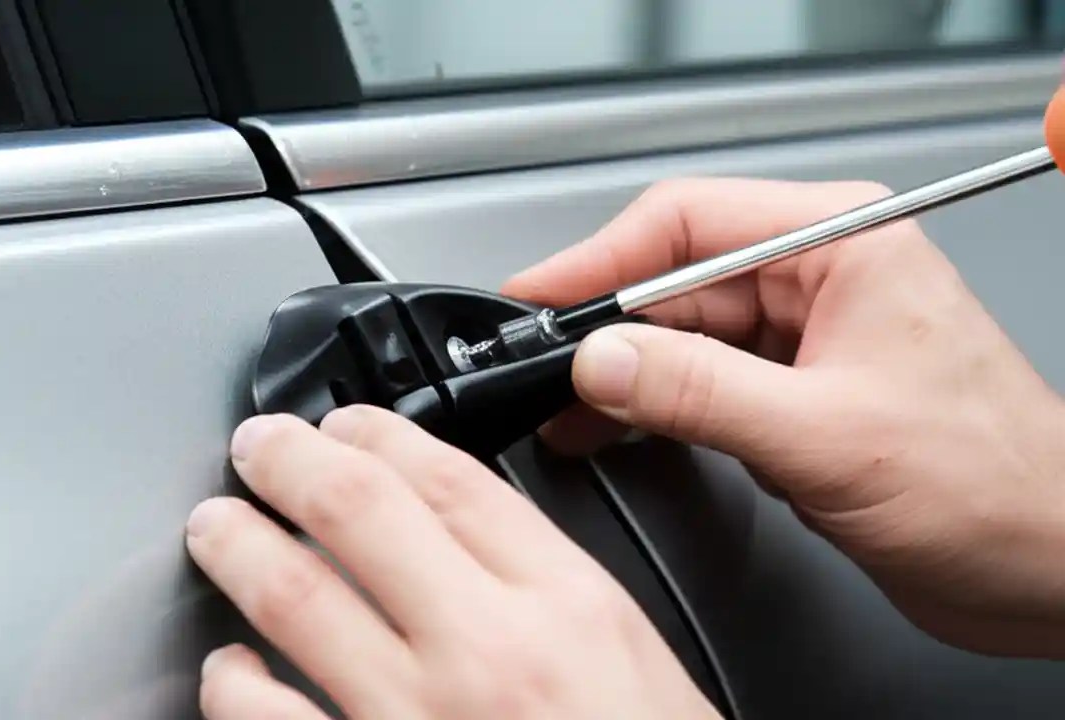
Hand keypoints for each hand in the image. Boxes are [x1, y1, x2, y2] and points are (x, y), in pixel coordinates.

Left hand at [185, 407, 719, 718]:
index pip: (450, 480)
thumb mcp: (635, 659)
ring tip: (215, 527)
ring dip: (237, 549)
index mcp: (566, 608)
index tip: (346, 425)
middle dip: (287, 459)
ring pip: (294, 600)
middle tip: (256, 445)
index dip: (378, 435)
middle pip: (358, 511)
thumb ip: (550, 586)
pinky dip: (231, 686)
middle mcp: (486, 654)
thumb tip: (461, 528)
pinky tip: (228, 671)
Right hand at [503, 177, 1064, 657]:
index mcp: (844, 246)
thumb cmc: (995, 487)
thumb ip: (700, 393)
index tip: (537, 297)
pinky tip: (611, 426)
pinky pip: (701, 384)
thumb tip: (603, 360)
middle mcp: (820, 280)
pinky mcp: (793, 395)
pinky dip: (653, 406)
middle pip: (674, 281)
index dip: (599, 260)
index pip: (685, 223)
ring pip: (681, 337)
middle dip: (604, 328)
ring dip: (621, 373)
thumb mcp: (825, 435)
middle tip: (536, 366)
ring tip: (559, 407)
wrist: (1048, 567)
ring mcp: (804, 340)